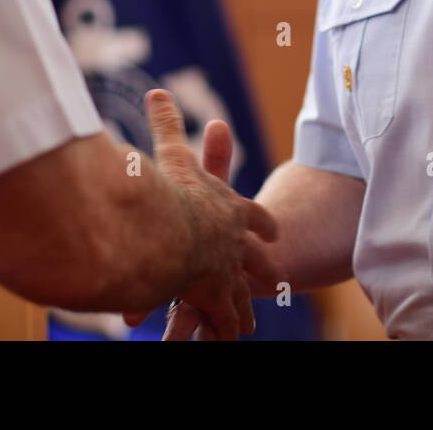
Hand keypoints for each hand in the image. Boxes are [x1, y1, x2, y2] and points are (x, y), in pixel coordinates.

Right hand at [141, 89, 277, 339]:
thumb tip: (158, 91)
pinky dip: (216, 332)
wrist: (174, 238)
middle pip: (255, 261)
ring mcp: (226, 275)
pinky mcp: (210, 300)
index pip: (252, 217)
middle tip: (274, 278)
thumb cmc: (175, 195)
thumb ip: (167, 126)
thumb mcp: (173, 156)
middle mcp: (234, 245)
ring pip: (238, 297)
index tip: (272, 231)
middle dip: (261, 270)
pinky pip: (215, 321)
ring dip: (239, 312)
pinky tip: (223, 343)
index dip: (260, 224)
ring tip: (246, 328)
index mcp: (230, 212)